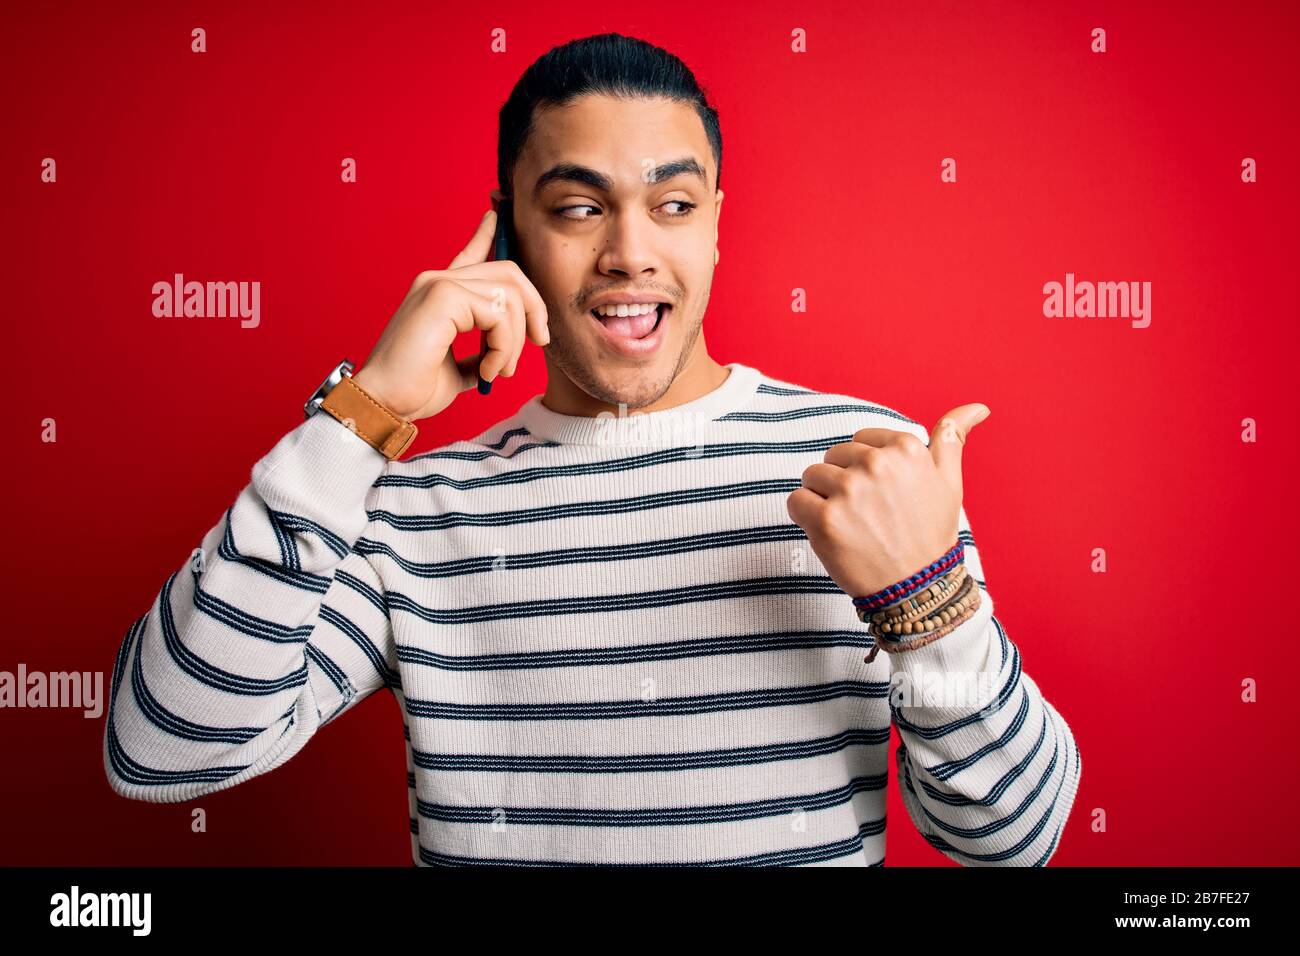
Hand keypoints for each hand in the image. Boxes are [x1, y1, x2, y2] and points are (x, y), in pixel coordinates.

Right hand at [351, 205, 549, 421]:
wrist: (385, 403)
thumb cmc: (413, 390)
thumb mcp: (457, 369)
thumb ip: (478, 354)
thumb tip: (500, 359)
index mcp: (439, 294)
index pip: (470, 254)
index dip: (488, 233)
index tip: (496, 214)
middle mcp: (438, 281)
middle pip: (509, 272)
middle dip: (535, 308)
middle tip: (539, 342)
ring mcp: (439, 285)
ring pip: (510, 297)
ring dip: (515, 341)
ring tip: (498, 371)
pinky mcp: (443, 297)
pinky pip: (499, 315)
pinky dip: (503, 348)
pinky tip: (486, 371)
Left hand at [786, 404, 990, 598]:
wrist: (918, 588)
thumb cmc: (931, 533)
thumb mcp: (949, 481)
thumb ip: (953, 439)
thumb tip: (979, 406)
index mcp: (906, 448)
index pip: (859, 441)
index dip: (866, 471)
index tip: (884, 498)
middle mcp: (877, 464)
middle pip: (833, 457)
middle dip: (844, 483)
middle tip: (869, 516)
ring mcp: (849, 491)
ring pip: (812, 477)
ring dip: (823, 500)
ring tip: (852, 525)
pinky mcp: (825, 519)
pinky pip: (795, 501)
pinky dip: (805, 517)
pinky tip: (832, 534)